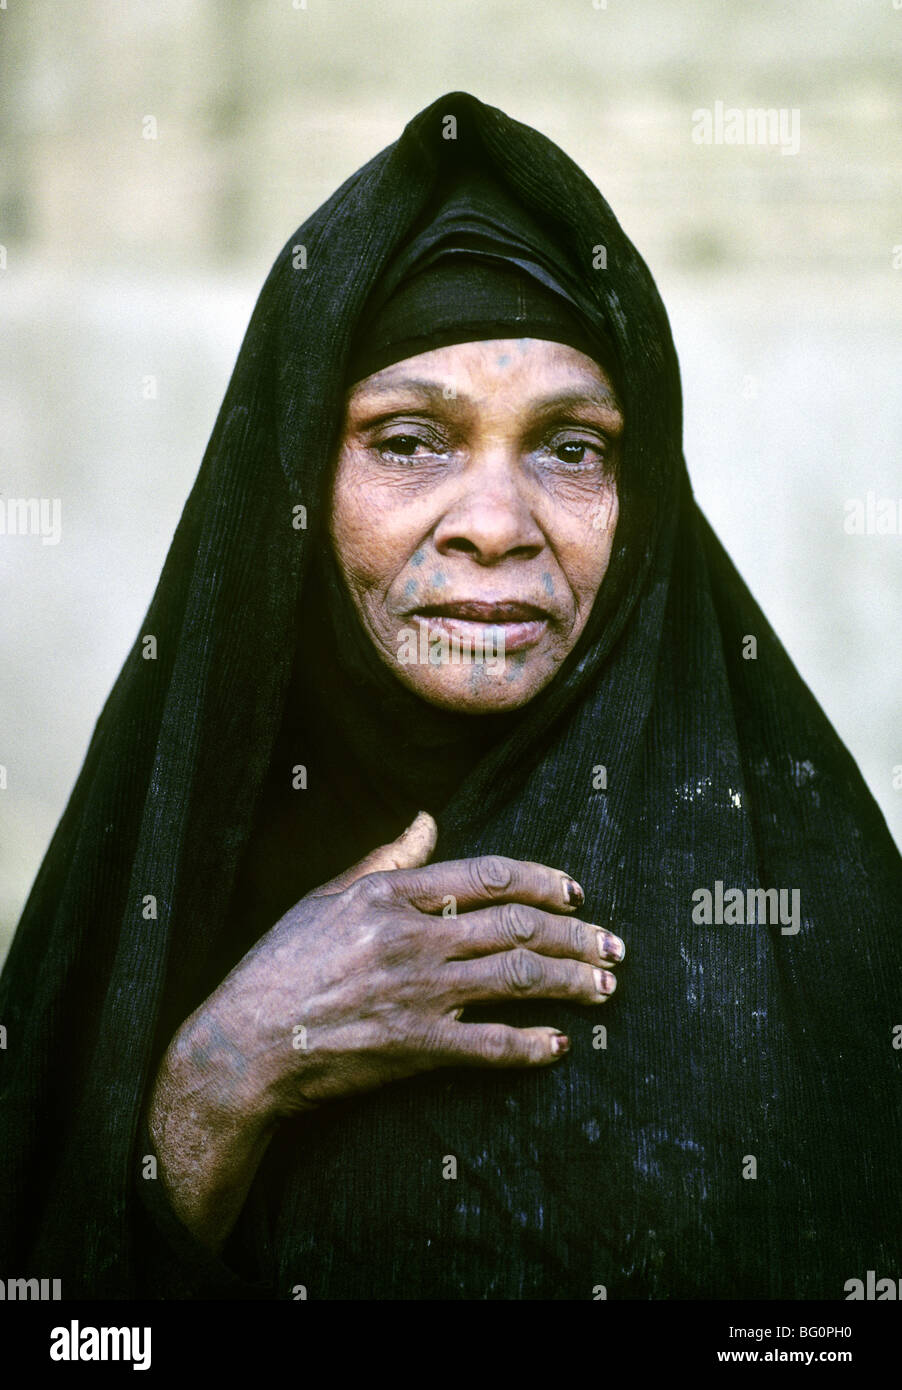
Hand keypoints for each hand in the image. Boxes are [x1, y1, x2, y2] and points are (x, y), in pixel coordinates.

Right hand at [147, 812, 624, 1249]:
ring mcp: (417, 994)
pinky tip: (560, 1045)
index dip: (543, 881)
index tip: (576, 893)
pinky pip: (491, 1045)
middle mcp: (413, 938)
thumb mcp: (328, 896)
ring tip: (605, 988)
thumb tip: (427, 820)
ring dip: (571, 983)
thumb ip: (387, 858)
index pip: (488, 876)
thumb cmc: (280, 964)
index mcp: (392, 894)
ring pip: (517, 979)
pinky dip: (532, 1046)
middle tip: (614, 946)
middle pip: (517, 927)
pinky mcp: (416, 1047)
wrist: (243, 1043)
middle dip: (577, 935)